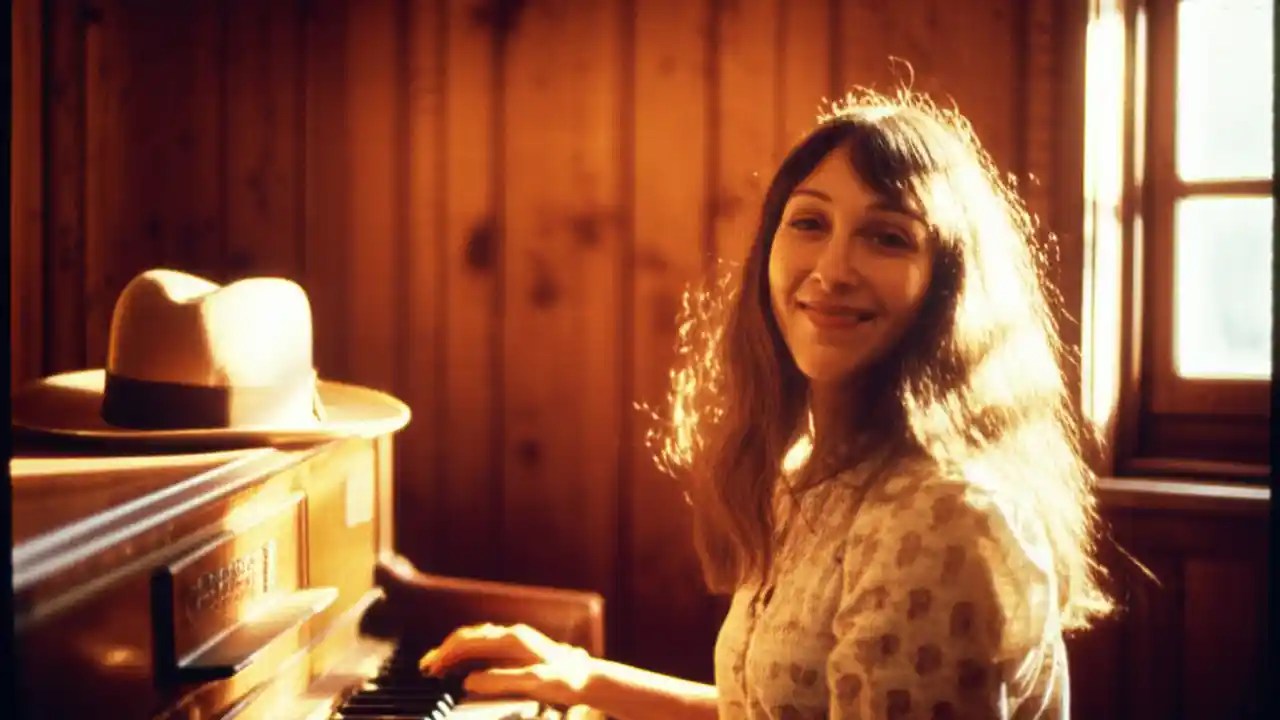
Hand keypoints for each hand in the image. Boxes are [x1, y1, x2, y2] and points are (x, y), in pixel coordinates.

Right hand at [418, 622, 594, 707]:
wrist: (589, 677)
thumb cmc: (565, 681)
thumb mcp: (534, 683)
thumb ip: (501, 680)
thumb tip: (469, 681)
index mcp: (513, 639)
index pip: (470, 640)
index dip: (447, 653)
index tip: (431, 667)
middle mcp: (512, 635)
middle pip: (469, 636)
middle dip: (445, 650)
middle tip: (426, 667)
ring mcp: (514, 640)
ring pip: (476, 639)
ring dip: (454, 651)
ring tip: (436, 665)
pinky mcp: (517, 648)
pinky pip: (485, 645)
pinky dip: (467, 653)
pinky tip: (460, 664)